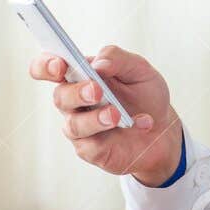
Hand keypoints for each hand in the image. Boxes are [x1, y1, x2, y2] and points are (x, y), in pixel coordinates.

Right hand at [28, 45, 183, 184]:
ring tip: (118, 115)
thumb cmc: (145, 97)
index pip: (47, 68)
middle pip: (60, 96)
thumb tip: (98, 63)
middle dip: (77, 93)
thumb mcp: (139, 70)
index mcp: (80, 75)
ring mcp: (80, 126)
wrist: (163, 129)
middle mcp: (74, 101)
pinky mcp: (90, 150)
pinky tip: (141, 123)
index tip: (60, 65)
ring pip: (74, 124)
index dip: (45, 66)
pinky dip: (117, 133)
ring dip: (95, 118)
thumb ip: (118, 59)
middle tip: (97, 90)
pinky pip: (93, 145)